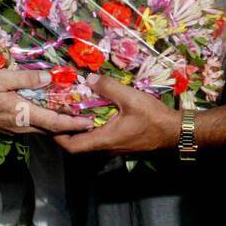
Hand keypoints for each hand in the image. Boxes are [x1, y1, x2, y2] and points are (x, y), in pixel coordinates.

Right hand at [0, 70, 93, 135]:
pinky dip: (47, 121)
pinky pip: (35, 127)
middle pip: (52, 128)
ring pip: (44, 128)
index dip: (74, 122)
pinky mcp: (12, 127)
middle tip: (89, 116)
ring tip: (75, 113)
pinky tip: (51, 112)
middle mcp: (23, 126)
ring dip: (60, 123)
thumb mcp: (0, 78)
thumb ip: (26, 78)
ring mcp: (17, 129)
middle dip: (72, 124)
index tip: (89, 122)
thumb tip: (49, 77)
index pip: (54, 122)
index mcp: (23, 113)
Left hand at [54, 75, 179, 154]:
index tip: (50, 122)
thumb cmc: (153, 117)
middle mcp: (106, 147)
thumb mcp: (130, 97)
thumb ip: (108, 87)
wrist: (175, 131)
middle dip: (66, 131)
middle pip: (78, 145)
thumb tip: (88, 78)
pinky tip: (94, 112)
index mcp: (104, 139)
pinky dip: (92, 127)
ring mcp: (114, 147)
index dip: (57, 137)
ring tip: (72, 111)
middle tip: (58, 113)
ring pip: (90, 142)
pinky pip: (101, 138)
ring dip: (79, 129)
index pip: (73, 146)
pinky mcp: (122, 143)